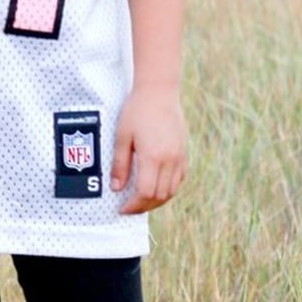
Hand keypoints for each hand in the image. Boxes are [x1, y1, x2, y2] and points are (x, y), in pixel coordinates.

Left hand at [112, 82, 188, 212]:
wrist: (159, 93)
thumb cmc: (137, 111)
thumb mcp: (122, 136)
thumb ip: (120, 164)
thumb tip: (117, 189)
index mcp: (153, 156)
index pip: (145, 193)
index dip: (133, 205)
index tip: (122, 208)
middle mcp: (170, 160)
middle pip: (159, 196)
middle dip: (143, 206)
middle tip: (129, 208)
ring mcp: (180, 158)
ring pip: (171, 191)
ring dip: (156, 200)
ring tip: (141, 200)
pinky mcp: (184, 154)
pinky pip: (179, 180)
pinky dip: (168, 189)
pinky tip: (155, 187)